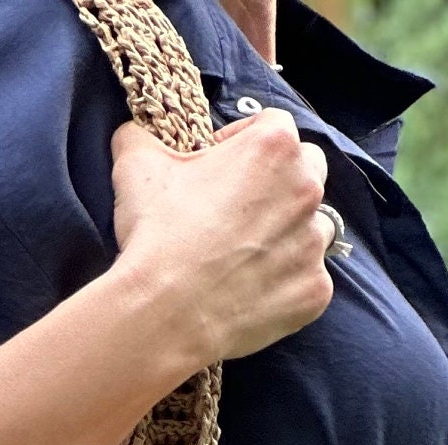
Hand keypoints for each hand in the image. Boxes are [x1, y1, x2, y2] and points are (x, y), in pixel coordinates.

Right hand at [110, 109, 337, 370]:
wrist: (163, 317)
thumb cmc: (155, 236)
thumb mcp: (136, 168)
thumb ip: (141, 138)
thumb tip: (133, 132)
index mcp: (274, 146)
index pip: (273, 125)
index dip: (242, 141)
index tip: (219, 165)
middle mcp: (306, 188)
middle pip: (308, 170)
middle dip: (280, 183)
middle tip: (240, 211)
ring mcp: (313, 243)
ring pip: (314, 228)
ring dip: (290, 236)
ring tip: (250, 256)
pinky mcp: (314, 292)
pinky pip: (309, 282)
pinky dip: (287, 286)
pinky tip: (252, 293)